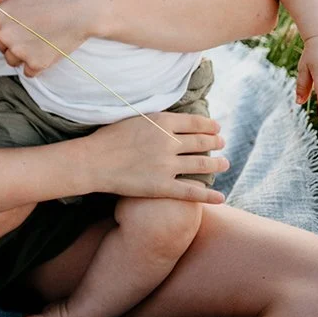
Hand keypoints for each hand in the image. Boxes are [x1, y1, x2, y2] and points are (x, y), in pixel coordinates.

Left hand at [0, 0, 95, 75]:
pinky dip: (35, 66)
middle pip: (1, 45)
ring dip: (21, 55)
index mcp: (0, 16)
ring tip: (37, 44)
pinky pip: (28, 72)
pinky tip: (44, 54)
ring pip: (12, 60)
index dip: (5, 26)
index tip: (18, 25)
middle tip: (30, 33)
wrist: (80, 8)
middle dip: (12, 40)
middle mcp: (6, 36)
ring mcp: (20, 51)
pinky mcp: (36, 63)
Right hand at [88, 112, 229, 203]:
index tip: (217, 128)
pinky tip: (221, 197)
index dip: (209, 126)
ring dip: (217, 164)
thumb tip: (174, 122)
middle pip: (201, 142)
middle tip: (222, 143)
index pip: (195, 123)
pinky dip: (209, 195)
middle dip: (215, 142)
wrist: (93, 161)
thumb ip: (157, 121)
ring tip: (224, 163)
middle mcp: (169, 142)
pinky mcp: (162, 186)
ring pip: (201, 164)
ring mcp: (167, 166)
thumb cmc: (109, 138)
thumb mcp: (135, 119)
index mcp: (162, 122)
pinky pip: (191, 192)